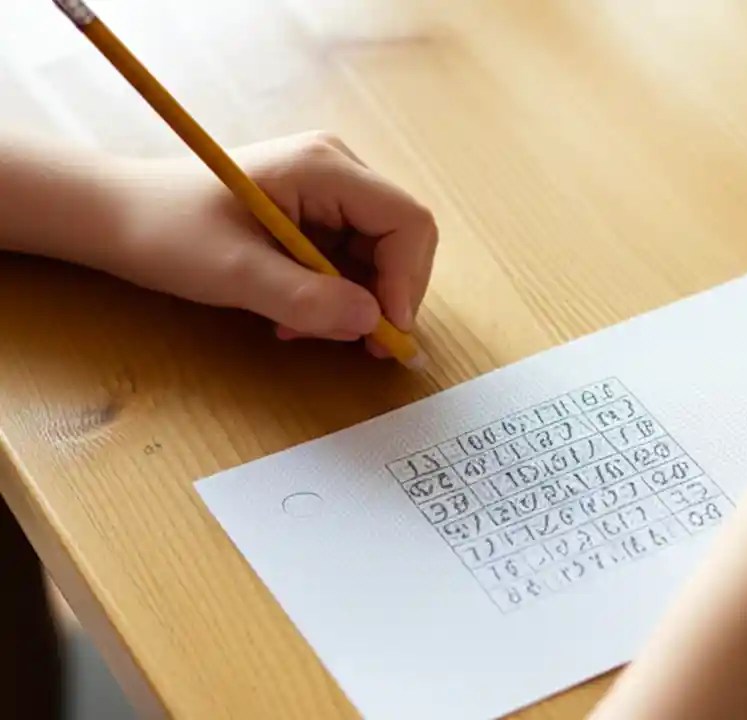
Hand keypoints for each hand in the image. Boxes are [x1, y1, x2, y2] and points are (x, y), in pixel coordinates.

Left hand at [107, 132, 436, 356]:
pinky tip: (293, 315)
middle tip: (361, 346)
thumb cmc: (165, 231)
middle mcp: (337, 169)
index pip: (407, 221)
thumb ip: (308, 299)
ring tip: (303, 329)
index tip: (387, 331)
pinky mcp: (314, 212)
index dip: (408, 280)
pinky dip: (333, 296)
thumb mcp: (236, 274)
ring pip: (378, 256)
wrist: (114, 215)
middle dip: (384, 296)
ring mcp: (327, 190)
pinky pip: (349, 260)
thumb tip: (373, 323)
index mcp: (325, 167)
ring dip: (353, 302)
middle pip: (400, 240)